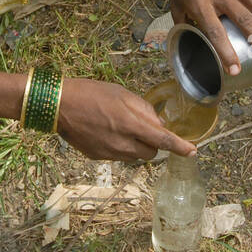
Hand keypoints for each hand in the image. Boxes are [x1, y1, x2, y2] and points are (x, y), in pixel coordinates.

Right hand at [55, 78, 197, 160]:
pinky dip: (120, 148)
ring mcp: (109, 153)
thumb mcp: (121, 93)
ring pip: (135, 157)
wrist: (58, 106)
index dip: (181, 147)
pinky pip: (118, 157)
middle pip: (151, 153)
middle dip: (152, 143)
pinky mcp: (98, 157)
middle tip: (140, 126)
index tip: (193, 151)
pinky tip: (107, 132)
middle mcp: (122, 144)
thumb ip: (143, 110)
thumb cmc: (91, 93)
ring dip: (136, 146)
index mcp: (131, 125)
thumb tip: (158, 124)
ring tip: (120, 127)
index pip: (163, 141)